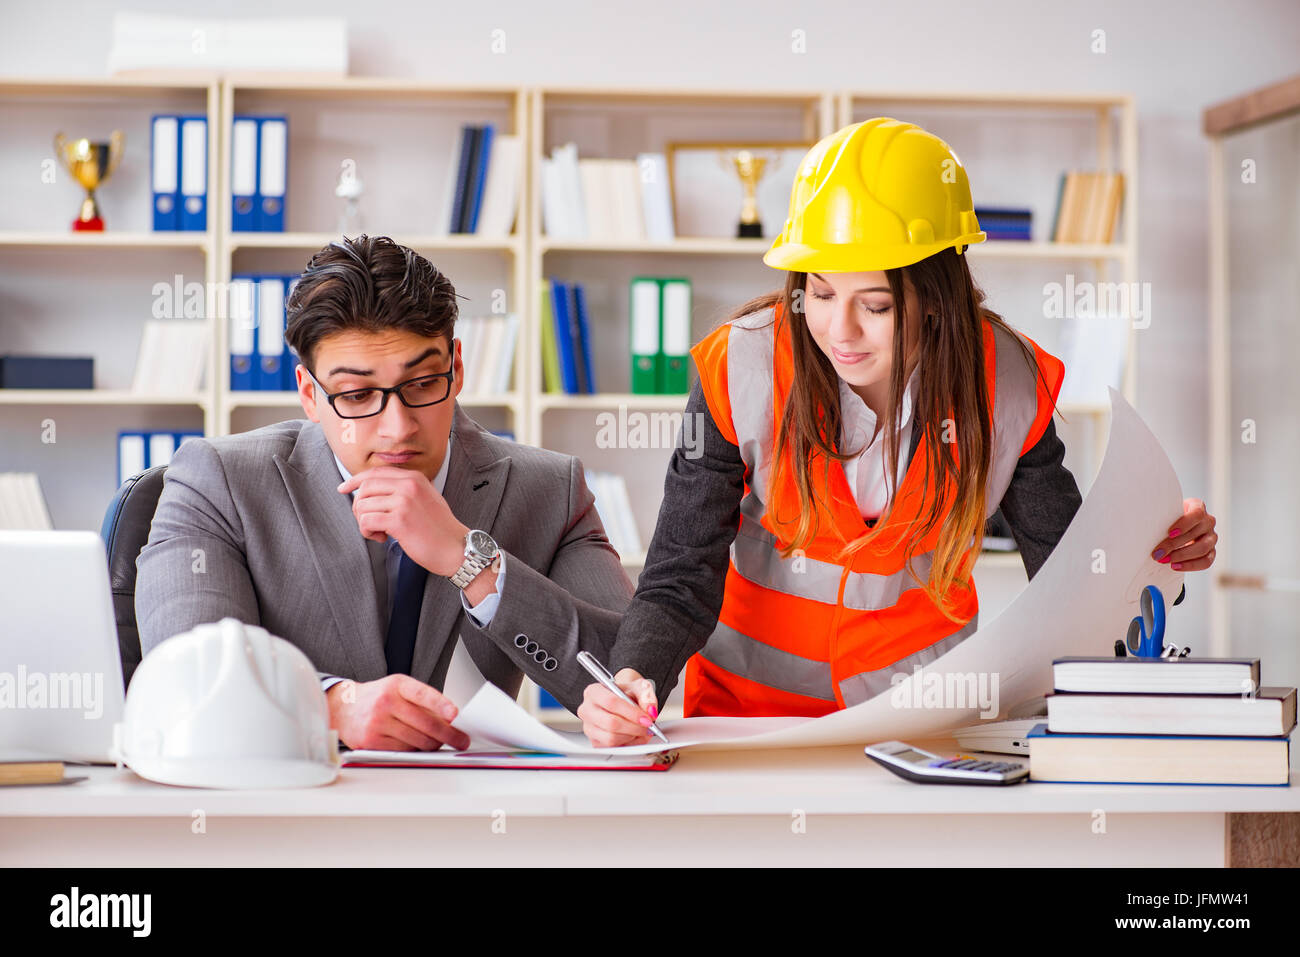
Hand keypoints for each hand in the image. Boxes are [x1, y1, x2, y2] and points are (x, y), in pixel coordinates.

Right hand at [326, 674, 471, 750]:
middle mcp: (385, 702)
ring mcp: (377, 723)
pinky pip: (403, 751)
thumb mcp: (398, 689)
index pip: (423, 694)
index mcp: (396, 685)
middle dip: (448, 735)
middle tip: (461, 740)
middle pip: (425, 724)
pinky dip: (415, 751)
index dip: (441, 705)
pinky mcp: (371, 742)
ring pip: (417, 741)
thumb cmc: (377, 698)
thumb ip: (422, 701)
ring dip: (433, 745)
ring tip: (439, 742)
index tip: (455, 715)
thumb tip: (449, 721)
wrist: (343, 708)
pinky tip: (418, 746)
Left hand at [338, 465, 468, 576]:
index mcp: (414, 478)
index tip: (343, 489)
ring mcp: (404, 502)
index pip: (375, 472)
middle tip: (369, 522)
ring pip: (362, 505)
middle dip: (359, 506)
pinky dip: (367, 531)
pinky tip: (382, 538)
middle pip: (365, 487)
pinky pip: (366, 521)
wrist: (456, 548)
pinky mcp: (399, 521)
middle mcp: (409, 485)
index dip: (355, 480)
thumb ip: (404, 490)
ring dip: (364, 522)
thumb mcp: (426, 498)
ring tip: (380, 532)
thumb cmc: (439, 528)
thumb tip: (372, 490)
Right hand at [577, 668, 659, 746]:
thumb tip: (650, 711)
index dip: (631, 712)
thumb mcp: (639, 687)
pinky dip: (628, 744)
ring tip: (642, 730)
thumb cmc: (626, 693)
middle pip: (610, 723)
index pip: (611, 702)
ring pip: (611, 738)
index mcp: (593, 692)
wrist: (622, 700)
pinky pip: (612, 748)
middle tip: (647, 726)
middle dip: (634, 727)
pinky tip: (634, 735)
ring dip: (632, 736)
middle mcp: (587, 710)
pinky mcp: (594, 741)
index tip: (646, 718)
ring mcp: (589, 727)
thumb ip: (646, 695)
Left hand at [1151, 498, 1217, 570]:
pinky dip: (1190, 565)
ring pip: (1202, 548)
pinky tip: (1175, 566)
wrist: (1174, 528)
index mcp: (1198, 506)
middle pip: (1196, 533)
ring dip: (1181, 556)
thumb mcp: (1166, 513)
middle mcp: (1208, 521)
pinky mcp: (1211, 552)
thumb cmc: (1167, 518)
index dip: (1184, 524)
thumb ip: (1162, 517)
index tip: (1169, 532)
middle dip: (1174, 544)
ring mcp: (1211, 537)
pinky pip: (1206, 561)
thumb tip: (1148, 529)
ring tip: (1164, 560)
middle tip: (1157, 553)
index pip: (1197, 514)